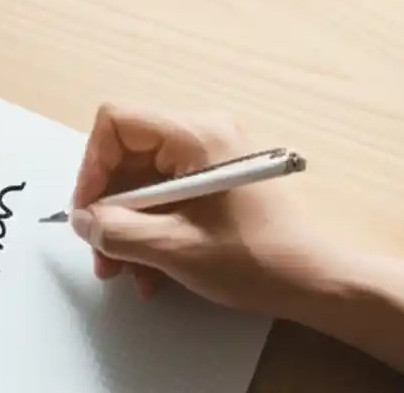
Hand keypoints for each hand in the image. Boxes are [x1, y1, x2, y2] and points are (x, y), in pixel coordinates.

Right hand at [70, 105, 320, 314]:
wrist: (320, 281)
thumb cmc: (257, 259)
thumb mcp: (175, 249)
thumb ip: (117, 231)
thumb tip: (83, 220)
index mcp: (197, 135)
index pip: (117, 122)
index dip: (92, 166)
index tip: (89, 211)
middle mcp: (205, 132)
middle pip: (129, 153)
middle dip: (109, 206)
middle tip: (101, 252)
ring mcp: (213, 155)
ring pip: (146, 179)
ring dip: (129, 225)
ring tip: (125, 271)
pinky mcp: (219, 178)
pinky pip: (169, 193)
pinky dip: (154, 226)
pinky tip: (153, 269)